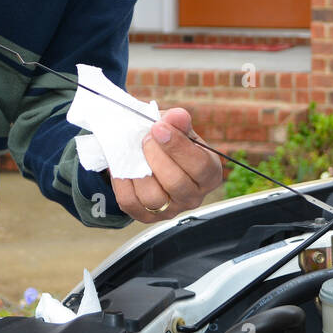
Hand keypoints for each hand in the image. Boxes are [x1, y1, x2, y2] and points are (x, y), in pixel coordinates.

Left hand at [112, 107, 224, 223]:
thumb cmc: (169, 142)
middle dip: (156, 157)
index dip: (178, 146)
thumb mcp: (177, 128)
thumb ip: (178, 121)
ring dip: (139, 170)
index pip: (200, 166)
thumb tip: (178, 116)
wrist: (152, 156)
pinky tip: (123, 165)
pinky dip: (122, 182)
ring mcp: (170, 210)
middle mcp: (194, 196)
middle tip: (145, 138)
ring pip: (153, 197)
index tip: (159, 128)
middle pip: (176, 183)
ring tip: (134, 150)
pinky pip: (130, 203)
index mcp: (210, 173)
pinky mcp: (147, 216)